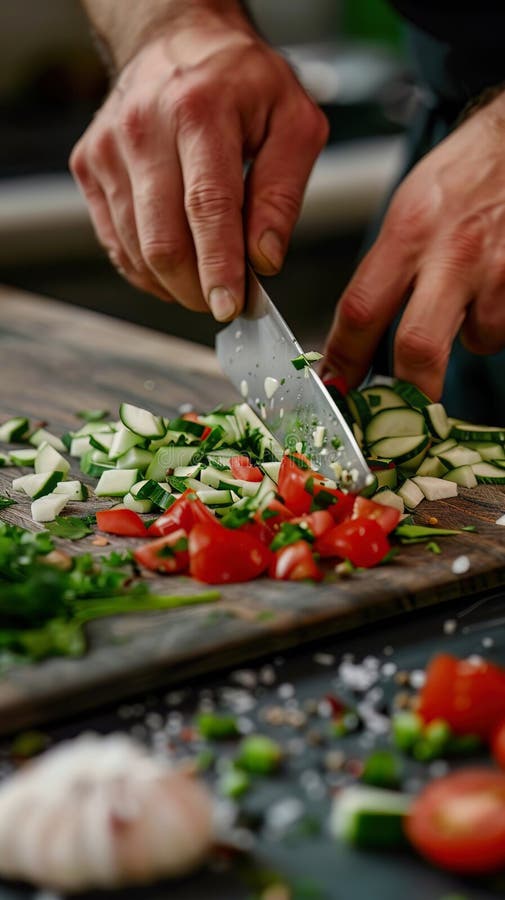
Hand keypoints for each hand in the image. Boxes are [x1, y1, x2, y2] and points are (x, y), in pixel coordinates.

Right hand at [70, 6, 327, 319]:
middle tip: (225, 300)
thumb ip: (283, 194)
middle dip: (196, 288)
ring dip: (173, 284)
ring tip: (205, 279)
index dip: (218, 267)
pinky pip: (116, 243)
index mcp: (199, 111)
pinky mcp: (89, 165)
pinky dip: (147, 269)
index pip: (207, 207)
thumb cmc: (240, 82)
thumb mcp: (292, 122)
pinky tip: (175, 265)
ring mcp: (108, 149)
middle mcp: (144, 128)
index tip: (230, 306)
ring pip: (136, 250)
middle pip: (163, 240)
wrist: (176, 40)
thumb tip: (264, 258)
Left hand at [322, 93, 504, 399]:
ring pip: (475, 341)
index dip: (343, 359)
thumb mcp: (410, 210)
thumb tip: (359, 334)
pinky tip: (496, 285)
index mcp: (409, 232)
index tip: (335, 388)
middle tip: (402, 411)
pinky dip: (494, 320)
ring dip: (467, 335)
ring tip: (471, 294)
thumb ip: (388, 270)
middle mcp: (452, 253)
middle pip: (418, 348)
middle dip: (408, 391)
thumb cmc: (465, 176)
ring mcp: (498, 270)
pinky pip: (502, 327)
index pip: (362, 310)